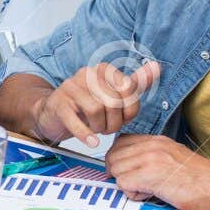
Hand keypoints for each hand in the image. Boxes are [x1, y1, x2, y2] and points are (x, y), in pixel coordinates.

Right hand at [30, 61, 160, 148]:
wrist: (53, 113)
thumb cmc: (87, 105)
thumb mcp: (114, 94)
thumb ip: (136, 83)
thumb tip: (156, 67)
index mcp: (103, 69)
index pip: (128, 89)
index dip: (130, 110)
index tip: (123, 119)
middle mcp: (86, 74)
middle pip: (112, 101)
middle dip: (115, 122)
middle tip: (109, 129)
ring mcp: (70, 88)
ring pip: (96, 110)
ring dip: (100, 128)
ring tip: (98, 131)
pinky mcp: (58, 104)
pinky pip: (75, 120)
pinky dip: (85, 134)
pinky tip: (91, 142)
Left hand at [104, 134, 209, 209]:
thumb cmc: (202, 179)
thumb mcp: (174, 156)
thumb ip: (152, 155)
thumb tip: (131, 164)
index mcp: (157, 140)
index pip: (120, 142)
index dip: (120, 159)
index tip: (128, 171)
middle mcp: (152, 146)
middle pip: (113, 156)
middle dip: (120, 173)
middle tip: (136, 184)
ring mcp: (151, 159)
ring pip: (116, 170)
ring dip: (127, 184)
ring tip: (147, 190)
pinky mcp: (151, 176)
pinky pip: (123, 184)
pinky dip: (133, 194)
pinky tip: (150, 195)